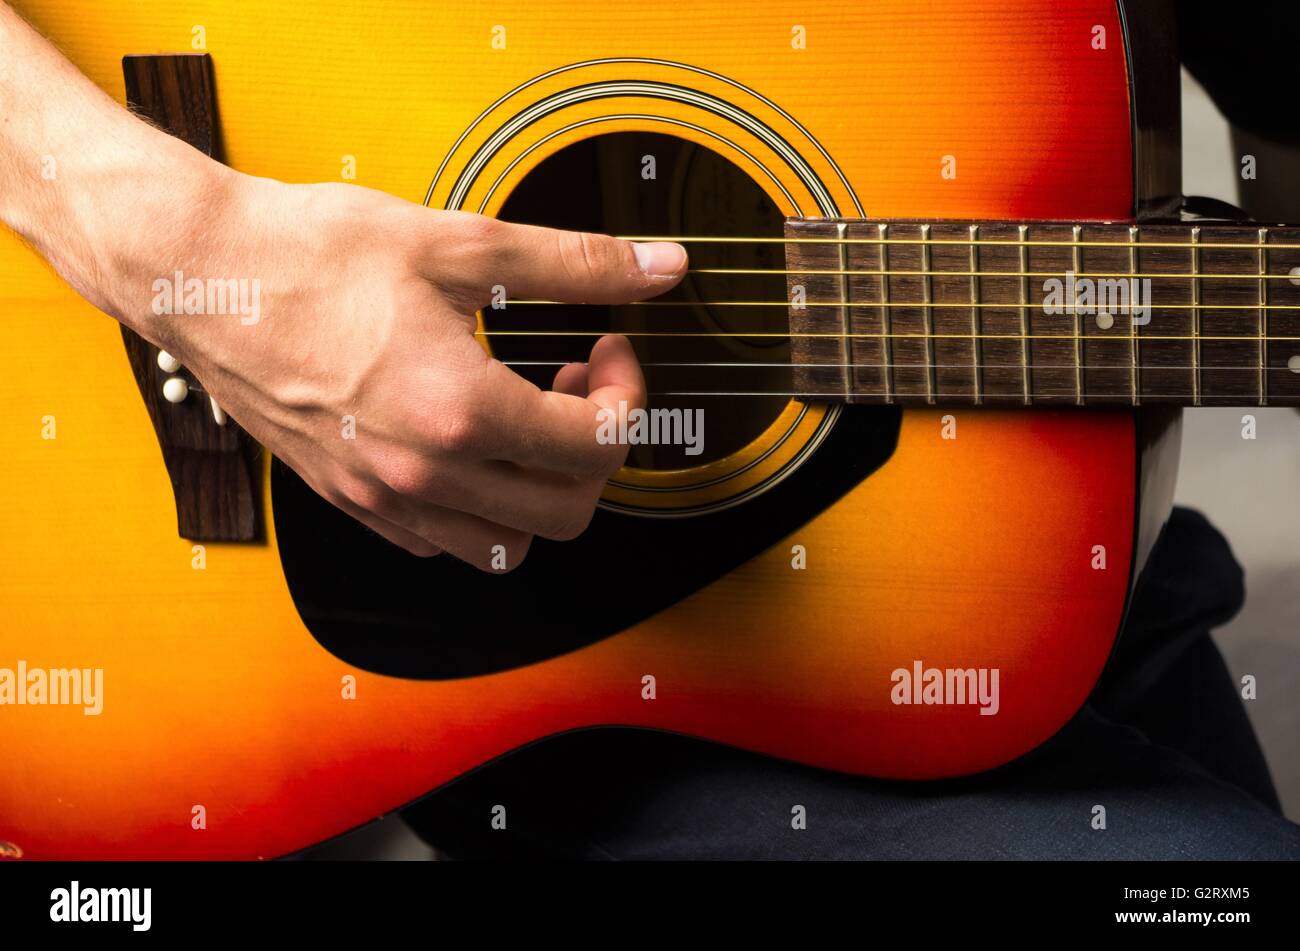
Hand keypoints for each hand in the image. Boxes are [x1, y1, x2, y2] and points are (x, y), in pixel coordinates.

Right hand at [123, 173, 685, 568]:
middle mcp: (424, 472)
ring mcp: (383, 497)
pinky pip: (439, 542)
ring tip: (519, 419)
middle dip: (593, 451)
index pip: (598, 449)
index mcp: (461, 411)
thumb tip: (661, 267)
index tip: (607, 349)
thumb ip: (575, 263)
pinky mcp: (349, 500)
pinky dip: (475, 509)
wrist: (201, 275)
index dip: (628, 396)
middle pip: (567, 512)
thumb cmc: (312, 255)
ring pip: (505, 547)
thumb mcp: (461, 244)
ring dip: (536, 490)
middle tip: (574, 386)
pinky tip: (463, 442)